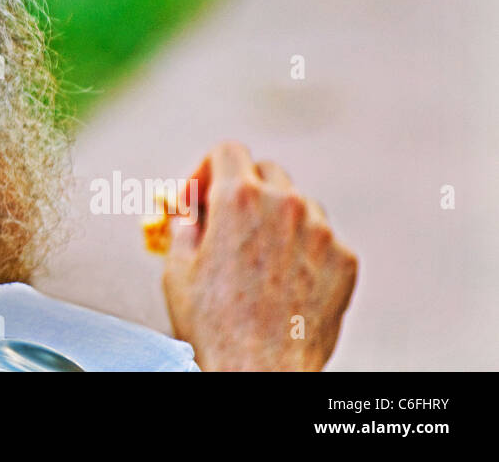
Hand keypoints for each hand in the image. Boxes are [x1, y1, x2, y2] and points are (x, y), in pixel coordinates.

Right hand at [162, 141, 357, 370]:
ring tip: (259, 255)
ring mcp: (321, 232)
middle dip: (245, 190)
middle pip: (267, 172)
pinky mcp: (344, 260)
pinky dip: (305, 249)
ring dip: (278, 218)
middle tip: (229, 222)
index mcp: (239, 198)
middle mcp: (285, 205)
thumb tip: (189, 212)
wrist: (261, 370)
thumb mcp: (177, 266)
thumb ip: (183, 224)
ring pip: (300, 203)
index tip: (202, 195)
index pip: (228, 151)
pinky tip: (286, 278)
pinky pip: (323, 238)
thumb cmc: (215, 325)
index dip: (208, 170)